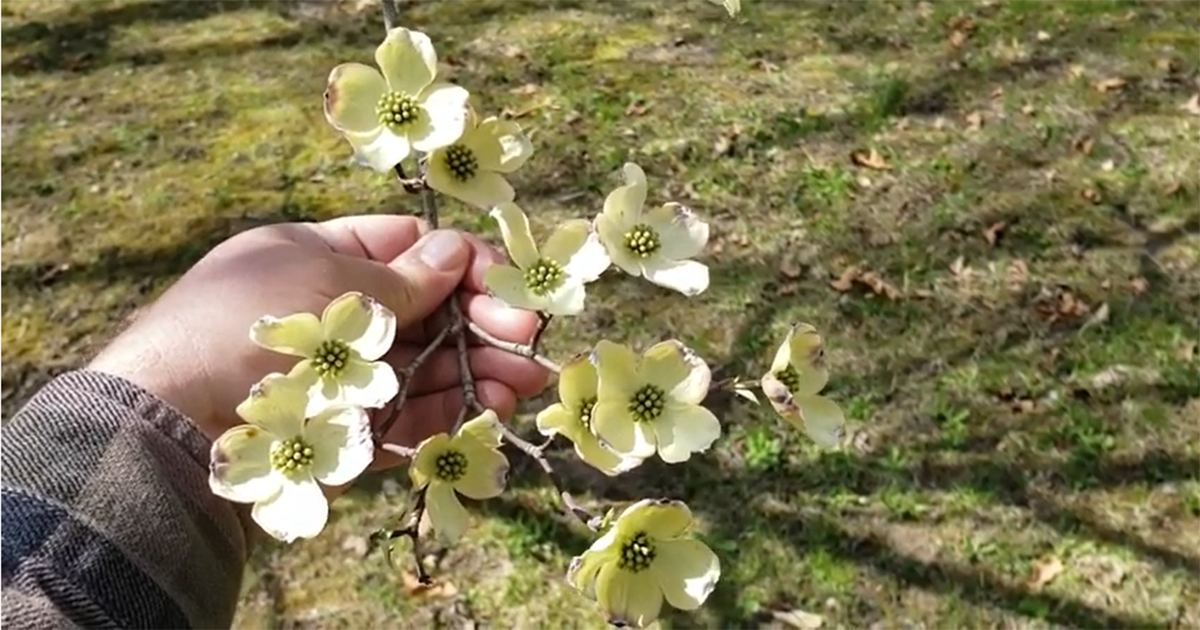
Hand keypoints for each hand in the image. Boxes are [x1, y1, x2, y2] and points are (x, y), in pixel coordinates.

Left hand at [89, 215, 548, 459]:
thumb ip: (399, 277)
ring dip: (478, 371)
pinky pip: (407, 420)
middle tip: (530, 338)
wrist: (168, 424)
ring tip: (525, 382)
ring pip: (425, 369)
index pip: (406, 250)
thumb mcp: (325, 280)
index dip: (463, 264)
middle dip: (482, 323)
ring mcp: (339, 378)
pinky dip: (449, 415)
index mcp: (317, 257)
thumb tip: (456, 251)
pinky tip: (490, 410)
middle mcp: (334, 316)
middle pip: (426, 312)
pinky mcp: (343, 434)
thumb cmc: (241, 327)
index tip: (508, 285)